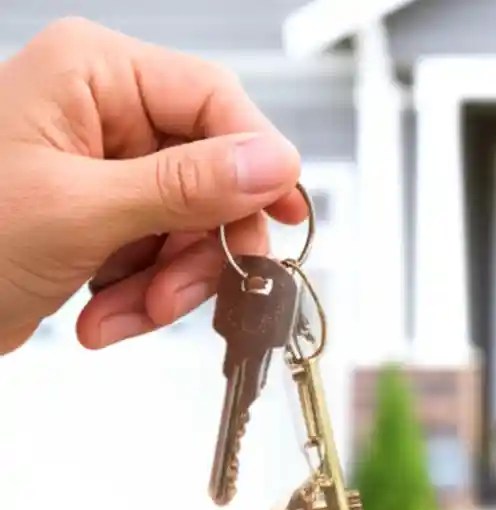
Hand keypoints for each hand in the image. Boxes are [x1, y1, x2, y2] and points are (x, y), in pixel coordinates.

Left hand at [0, 17, 307, 353]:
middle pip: (214, 172)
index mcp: (92, 75)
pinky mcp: (105, 215)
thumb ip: (187, 187)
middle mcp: (105, 111)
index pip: (213, 100)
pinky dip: (144, 295)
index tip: (283, 215)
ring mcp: (107, 166)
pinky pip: (165, 252)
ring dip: (169, 284)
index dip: (258, 159)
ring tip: (122, 316)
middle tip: (185, 293)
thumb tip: (275, 164)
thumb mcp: (79, 213)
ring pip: (194, 222)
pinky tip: (103, 316)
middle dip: (198, 247)